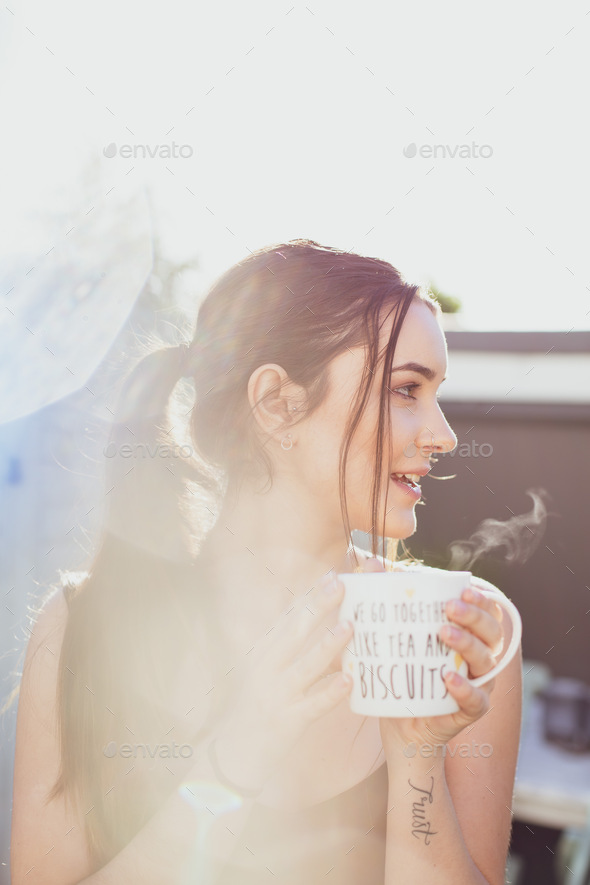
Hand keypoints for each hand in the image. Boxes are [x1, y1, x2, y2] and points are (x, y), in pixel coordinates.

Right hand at [213, 574, 353, 790]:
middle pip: (296, 632)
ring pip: (306, 665)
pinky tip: (349, 682)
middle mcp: (268, 669)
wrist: (232, 755)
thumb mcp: (265, 673)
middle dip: (319, 607)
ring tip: (351, 626)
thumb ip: (288, 651)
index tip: (330, 576)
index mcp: (264, 654)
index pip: (288, 618)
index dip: (310, 596)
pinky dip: (331, 692)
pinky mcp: (288, 721)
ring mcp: (277, 695)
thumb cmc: (255, 710)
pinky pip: (313, 705)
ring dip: (328, 645)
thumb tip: (319, 626)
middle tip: (342, 585)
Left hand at [362, 559, 504, 753]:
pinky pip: (476, 700)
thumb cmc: (402, 669)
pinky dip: (465, 688)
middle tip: (450, 607)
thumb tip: (371, 562)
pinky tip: (448, 677)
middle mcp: (479, 657)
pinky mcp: (469, 711)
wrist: (398, 722)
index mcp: (469, 634)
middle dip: (474, 617)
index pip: (487, 612)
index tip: (464, 588)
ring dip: (468, 643)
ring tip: (444, 633)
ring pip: (486, 660)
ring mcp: (478, 684)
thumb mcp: (394, 632)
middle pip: (491, 632)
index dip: (481, 599)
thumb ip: (388, 596)